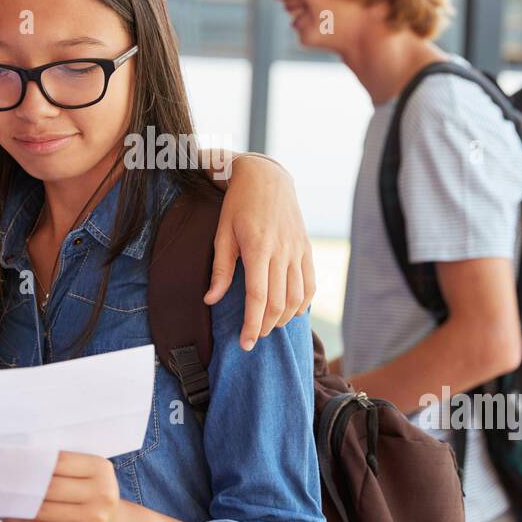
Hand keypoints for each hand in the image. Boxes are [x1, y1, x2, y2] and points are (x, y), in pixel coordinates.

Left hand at [3, 451, 125, 521]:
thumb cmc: (95, 498)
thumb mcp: (91, 477)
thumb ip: (65, 467)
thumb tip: (22, 459)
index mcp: (100, 470)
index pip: (59, 460)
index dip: (33, 459)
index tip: (10, 455)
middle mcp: (99, 494)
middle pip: (48, 486)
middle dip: (21, 481)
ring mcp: (90, 520)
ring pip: (40, 508)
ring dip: (15, 502)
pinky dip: (18, 519)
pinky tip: (7, 512)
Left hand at [207, 154, 316, 349]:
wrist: (267, 177)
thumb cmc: (238, 205)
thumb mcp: (222, 233)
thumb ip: (220, 269)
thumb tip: (211, 300)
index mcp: (257, 248)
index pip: (257, 297)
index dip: (252, 325)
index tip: (245, 344)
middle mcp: (281, 251)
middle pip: (278, 302)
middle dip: (265, 326)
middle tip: (253, 337)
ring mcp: (298, 250)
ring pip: (297, 297)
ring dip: (283, 318)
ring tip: (268, 325)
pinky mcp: (306, 249)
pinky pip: (310, 284)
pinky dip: (303, 304)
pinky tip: (291, 312)